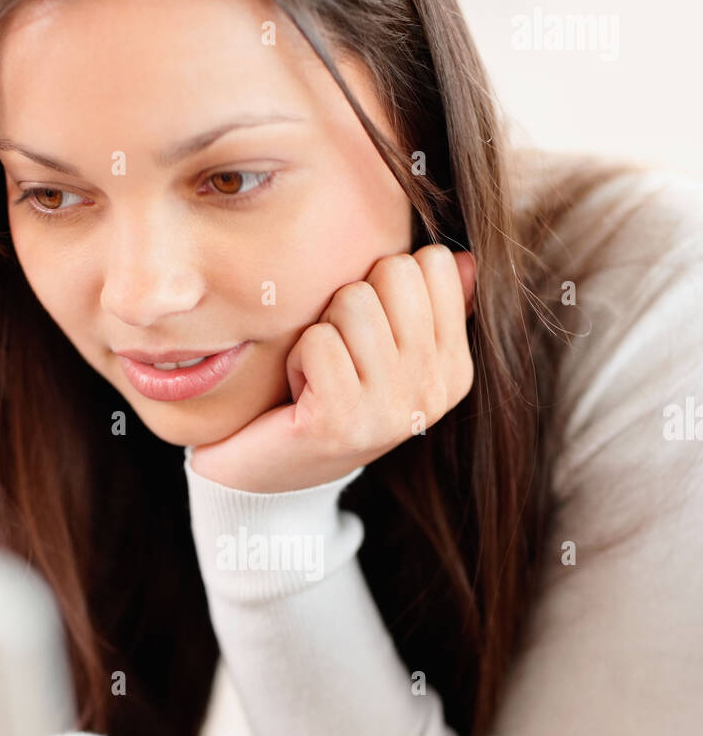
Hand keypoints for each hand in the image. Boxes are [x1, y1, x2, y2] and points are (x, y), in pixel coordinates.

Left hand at [190, 246, 475, 492]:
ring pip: (353, 300)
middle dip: (352, 300)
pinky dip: (297, 358)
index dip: (386, 283)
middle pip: (395, 272)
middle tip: (340, 354)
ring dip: (322, 330)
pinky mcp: (342, 422)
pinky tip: (301, 394)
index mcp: (455, 369)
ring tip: (321, 374)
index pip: (436, 262)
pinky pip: (318, 339)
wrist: (270, 476)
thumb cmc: (329, 397)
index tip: (370, 336)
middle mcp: (434, 391)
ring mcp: (391, 409)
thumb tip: (465, 259)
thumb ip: (430, 305)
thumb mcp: (388, 352)